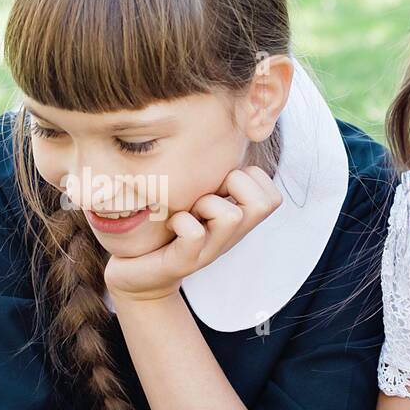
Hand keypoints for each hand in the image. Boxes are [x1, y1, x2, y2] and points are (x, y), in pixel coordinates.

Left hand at [104, 166, 281, 301]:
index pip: (272, 194)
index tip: (218, 186)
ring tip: (187, 211)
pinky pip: (194, 234)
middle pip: (265, 203)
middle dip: (233, 187)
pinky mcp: (185, 263)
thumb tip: (224, 135)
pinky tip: (170, 225)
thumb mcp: (195, 196)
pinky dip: (182, 223)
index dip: (247, 179)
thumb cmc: (165, 227)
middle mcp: (231, 236)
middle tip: (204, 197)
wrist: (138, 273)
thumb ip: (212, 175)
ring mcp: (210, 251)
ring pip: (232, 215)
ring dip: (206, 204)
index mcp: (237, 219)